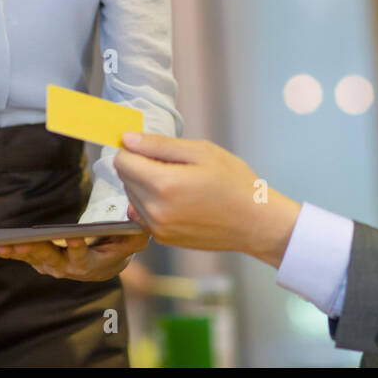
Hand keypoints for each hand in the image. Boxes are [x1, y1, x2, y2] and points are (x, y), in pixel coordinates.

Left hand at [0, 231, 148, 279]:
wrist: (106, 264)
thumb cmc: (120, 245)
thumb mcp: (134, 239)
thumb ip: (136, 232)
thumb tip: (140, 217)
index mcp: (88, 262)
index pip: (82, 253)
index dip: (77, 246)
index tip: (72, 237)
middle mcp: (66, 268)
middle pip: (47, 258)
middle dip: (30, 251)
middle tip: (14, 244)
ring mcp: (50, 265)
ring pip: (28, 257)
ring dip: (9, 253)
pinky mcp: (39, 259)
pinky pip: (18, 255)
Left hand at [115, 132, 301, 265]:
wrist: (255, 222)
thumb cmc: (234, 182)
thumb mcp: (201, 152)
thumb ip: (159, 145)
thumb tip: (126, 139)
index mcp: (163, 185)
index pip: (122, 161)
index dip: (134, 149)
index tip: (152, 147)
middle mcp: (154, 210)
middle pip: (125, 179)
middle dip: (141, 166)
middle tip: (175, 165)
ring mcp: (157, 228)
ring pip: (132, 196)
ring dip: (146, 185)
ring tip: (180, 182)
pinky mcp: (163, 238)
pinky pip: (143, 214)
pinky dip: (153, 203)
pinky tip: (179, 199)